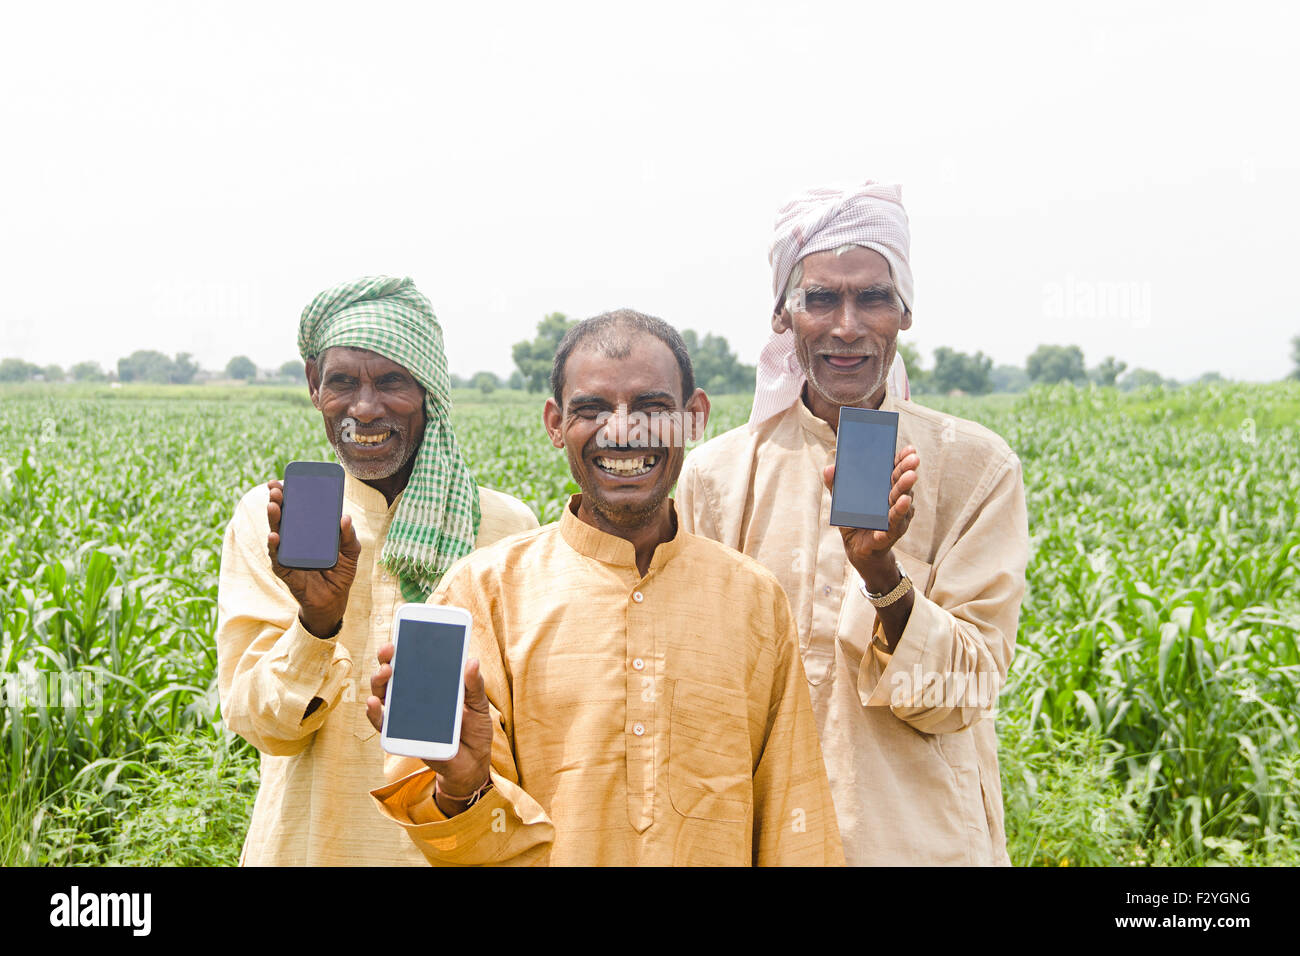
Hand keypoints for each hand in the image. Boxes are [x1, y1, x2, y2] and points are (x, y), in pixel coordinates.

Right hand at [266, 479, 360, 636]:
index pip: (298, 509)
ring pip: (277, 532)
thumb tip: (345, 518)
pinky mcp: (285, 569)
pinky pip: (277, 557)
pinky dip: (275, 546)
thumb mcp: (351, 552)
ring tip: (273, 505)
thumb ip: (349, 536)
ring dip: (274, 518)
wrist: (334, 601)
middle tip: (275, 488)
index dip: (290, 495)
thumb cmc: (340, 573)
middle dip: (278, 501)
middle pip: (284, 516)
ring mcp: (288, 553)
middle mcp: (296, 539)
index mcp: (310, 531)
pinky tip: (274, 535)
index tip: (284, 480)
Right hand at [367, 643, 493, 816]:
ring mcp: (405, 715)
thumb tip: (471, 661)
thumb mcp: (479, 704)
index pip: (413, 661)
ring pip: (383, 695)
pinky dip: (375, 714)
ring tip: (384, 673)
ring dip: (378, 682)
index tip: (402, 632)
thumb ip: (474, 685)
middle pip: (393, 674)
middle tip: (390, 650)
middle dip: (387, 659)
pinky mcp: (401, 735)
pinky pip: (382, 724)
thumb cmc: (475, 730)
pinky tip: (374, 704)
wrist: (472, 763)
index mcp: (432, 684)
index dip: (405, 646)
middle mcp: (413, 696)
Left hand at [824, 444, 918, 585]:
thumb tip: (829, 467)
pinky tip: (898, 509)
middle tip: (913, 461)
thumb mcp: (842, 500)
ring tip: (908, 483)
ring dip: (905, 493)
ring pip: (902, 503)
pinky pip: (893, 525)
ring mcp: (896, 516)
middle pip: (902, 483)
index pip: (896, 470)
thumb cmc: (854, 519)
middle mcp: (895, 500)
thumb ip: (836, 484)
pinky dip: (896, 517)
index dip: (903, 459)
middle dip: (907, 471)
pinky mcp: (890, 532)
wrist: (857, 548)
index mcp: (886, 488)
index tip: (909, 449)